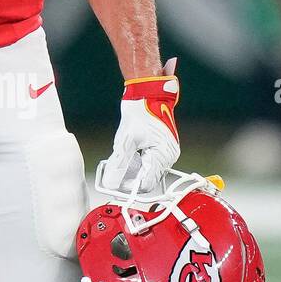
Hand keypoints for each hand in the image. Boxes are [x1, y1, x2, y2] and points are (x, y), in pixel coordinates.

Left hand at [101, 58, 179, 193]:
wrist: (148, 95)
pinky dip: (136, 161)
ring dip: (132, 168)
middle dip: (129, 176)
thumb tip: (111, 181)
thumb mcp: (126, 139)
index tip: (115, 182)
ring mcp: (166, 153)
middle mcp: (168, 157)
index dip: (129, 186)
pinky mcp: (161, 150)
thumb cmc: (141, 111)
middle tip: (114, 168)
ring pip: (146, 172)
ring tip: (122, 154)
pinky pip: (148, 163)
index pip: (146, 183)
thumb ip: (119, 163)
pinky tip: (129, 151)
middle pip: (146, 179)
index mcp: (163, 155)